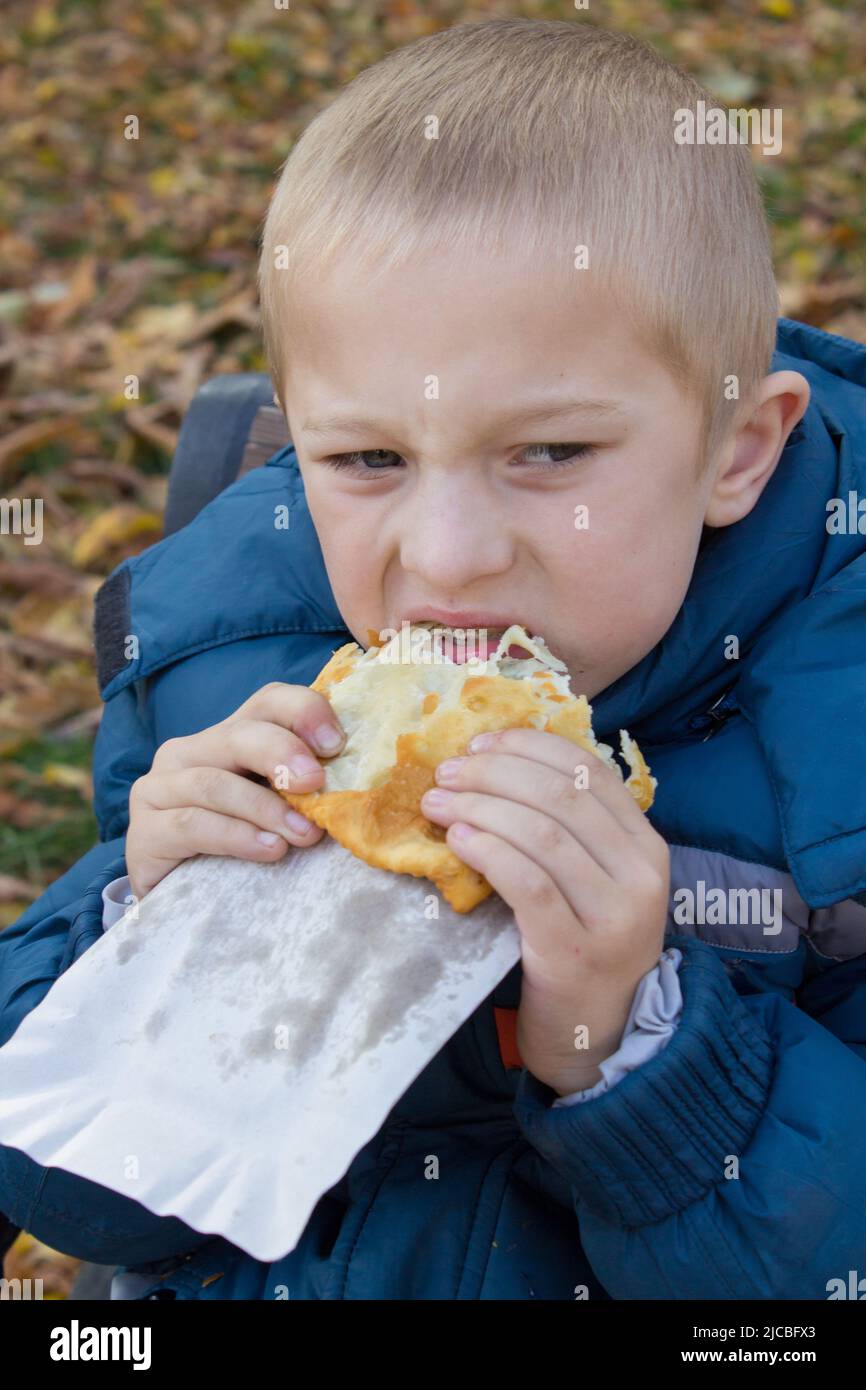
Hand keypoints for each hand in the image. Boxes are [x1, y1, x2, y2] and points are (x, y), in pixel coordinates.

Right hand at [126, 683, 345, 898]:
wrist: (183, 903)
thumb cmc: (244, 850)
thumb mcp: (280, 811)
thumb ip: (307, 790)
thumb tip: (363, 784)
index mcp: (230, 737)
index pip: (268, 701)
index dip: (304, 711)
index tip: (337, 744)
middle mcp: (190, 751)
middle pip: (239, 735)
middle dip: (282, 754)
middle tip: (317, 784)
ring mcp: (160, 788)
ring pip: (215, 783)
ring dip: (266, 808)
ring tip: (304, 834)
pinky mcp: (144, 831)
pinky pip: (192, 825)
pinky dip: (236, 836)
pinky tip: (269, 851)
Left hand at [420, 727, 669, 1095]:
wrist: (596, 1036)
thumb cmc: (585, 946)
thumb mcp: (595, 881)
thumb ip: (568, 829)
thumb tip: (497, 763)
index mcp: (645, 845)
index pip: (587, 770)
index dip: (527, 747)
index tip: (480, 742)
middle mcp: (640, 874)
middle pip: (560, 795)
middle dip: (493, 773)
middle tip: (446, 772)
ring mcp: (613, 915)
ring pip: (541, 833)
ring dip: (479, 808)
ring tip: (437, 803)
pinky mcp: (575, 950)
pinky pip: (528, 883)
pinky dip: (488, 851)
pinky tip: (457, 841)